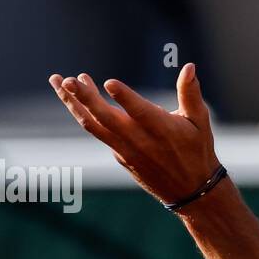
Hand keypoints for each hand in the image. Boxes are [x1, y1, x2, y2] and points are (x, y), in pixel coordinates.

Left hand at [48, 63, 220, 203]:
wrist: (191, 191)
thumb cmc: (197, 150)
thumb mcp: (199, 121)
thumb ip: (190, 93)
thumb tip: (189, 66)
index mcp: (162, 129)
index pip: (140, 112)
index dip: (124, 98)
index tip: (108, 83)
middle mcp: (140, 141)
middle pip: (107, 118)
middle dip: (85, 98)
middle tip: (69, 79)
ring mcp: (126, 150)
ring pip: (93, 125)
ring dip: (73, 104)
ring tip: (59, 81)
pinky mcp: (119, 156)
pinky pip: (96, 132)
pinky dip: (84, 113)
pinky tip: (75, 97)